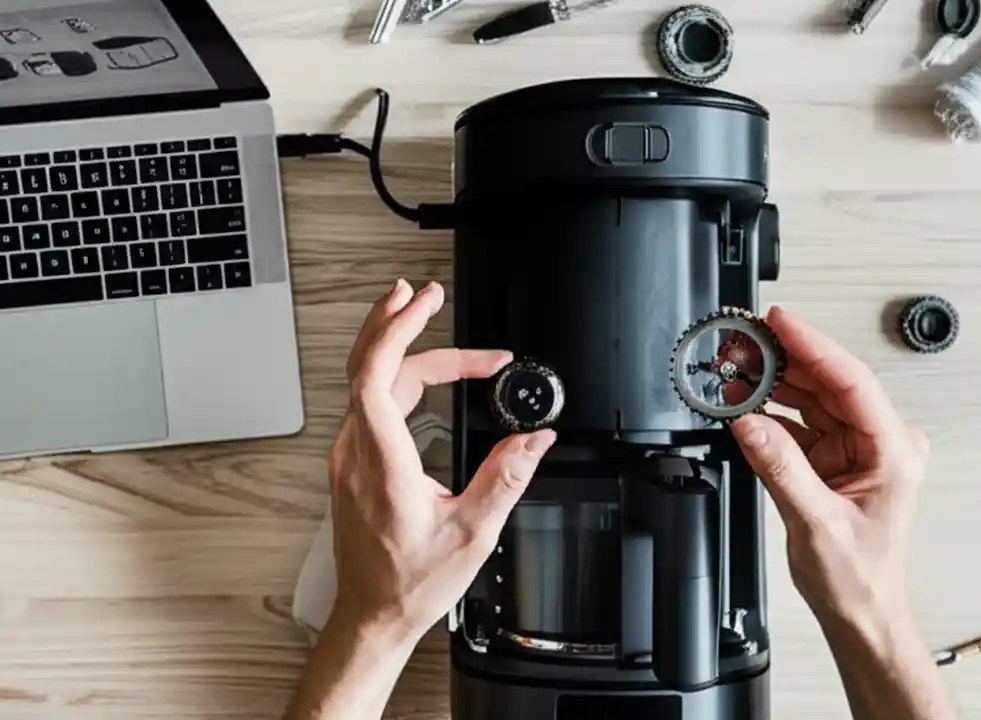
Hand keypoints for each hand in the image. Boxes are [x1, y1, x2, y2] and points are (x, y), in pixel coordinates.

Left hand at [328, 279, 555, 640]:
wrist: (372, 615)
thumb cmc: (410, 583)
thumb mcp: (473, 533)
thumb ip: (506, 478)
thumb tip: (535, 439)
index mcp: (383, 465)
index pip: (374, 377)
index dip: (397, 332)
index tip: (421, 304)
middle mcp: (357, 454)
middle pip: (367, 366)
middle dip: (396, 321)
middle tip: (425, 294)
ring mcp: (350, 458)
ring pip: (366, 382)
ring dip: (398, 346)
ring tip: (427, 319)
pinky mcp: (353, 464)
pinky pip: (367, 402)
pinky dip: (394, 374)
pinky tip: (416, 368)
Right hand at [730, 307, 953, 719]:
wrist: (862, 614)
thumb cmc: (861, 579)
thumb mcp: (817, 523)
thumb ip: (781, 468)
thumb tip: (750, 423)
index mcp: (894, 450)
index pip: (851, 381)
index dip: (814, 346)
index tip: (781, 323)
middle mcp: (880, 443)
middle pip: (829, 382)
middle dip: (785, 359)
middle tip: (744, 340)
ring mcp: (856, 450)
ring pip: (811, 398)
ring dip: (774, 382)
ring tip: (738, 366)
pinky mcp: (833, 460)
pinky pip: (799, 423)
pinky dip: (771, 412)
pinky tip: (746, 403)